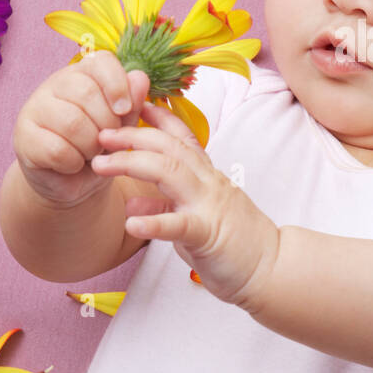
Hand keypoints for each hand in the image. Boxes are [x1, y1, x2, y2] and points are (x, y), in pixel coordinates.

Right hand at [12, 50, 146, 207]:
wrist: (73, 181)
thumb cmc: (102, 146)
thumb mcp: (123, 125)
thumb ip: (133, 102)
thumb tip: (140, 77)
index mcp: (83, 74)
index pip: (100, 61)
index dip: (117, 84)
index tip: (125, 110)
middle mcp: (55, 85)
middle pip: (87, 93)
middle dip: (107, 124)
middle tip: (107, 141)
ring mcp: (35, 108)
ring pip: (72, 122)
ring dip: (91, 146)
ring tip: (92, 154)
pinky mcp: (23, 137)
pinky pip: (56, 149)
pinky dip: (73, 162)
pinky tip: (73, 164)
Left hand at [90, 98, 280, 311]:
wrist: (271, 269)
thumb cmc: (235, 245)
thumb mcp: (193, 220)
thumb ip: (165, 208)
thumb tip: (132, 204)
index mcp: (206, 177)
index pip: (182, 138)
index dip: (158, 118)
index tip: (134, 103)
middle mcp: (208, 183)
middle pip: (169, 147)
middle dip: (132, 136)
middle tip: (101, 133)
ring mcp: (208, 206)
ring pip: (170, 171)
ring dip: (131, 164)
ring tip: (101, 165)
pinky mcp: (208, 234)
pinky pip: (178, 225)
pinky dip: (153, 222)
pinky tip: (130, 224)